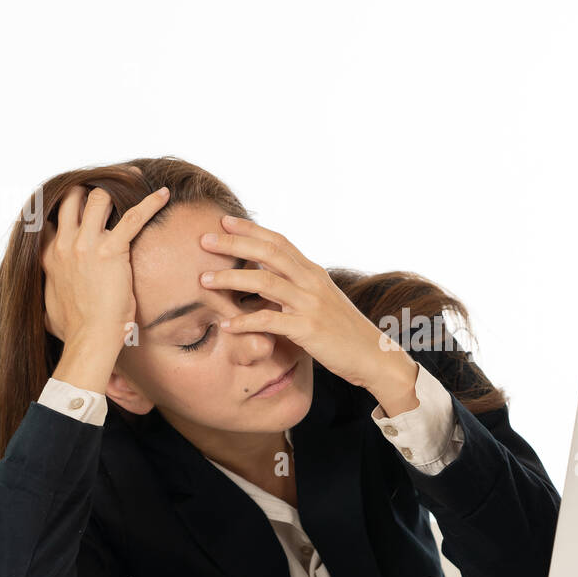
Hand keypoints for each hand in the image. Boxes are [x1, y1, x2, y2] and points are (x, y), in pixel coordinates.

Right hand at [42, 182, 169, 346]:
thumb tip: (51, 298)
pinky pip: (133, 216)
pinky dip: (150, 203)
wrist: (90, 340)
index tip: (83, 204)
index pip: (53, 217)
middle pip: (73, 198)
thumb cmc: (74, 331)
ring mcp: (85, 245)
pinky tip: (163, 194)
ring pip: (98, 198)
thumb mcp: (49, 306)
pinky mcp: (111, 250)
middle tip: (111, 185)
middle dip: (91, 189)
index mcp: (49, 255)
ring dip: (117, 191)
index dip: (69, 208)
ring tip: (134, 185)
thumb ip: (50, 290)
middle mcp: (64, 244)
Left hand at [199, 215, 419, 409]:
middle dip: (233, 243)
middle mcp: (312, 281)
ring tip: (204, 280)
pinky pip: (270, 321)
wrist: (375, 356)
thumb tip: (267, 280)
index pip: (279, 241)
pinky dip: (245, 322)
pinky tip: (226, 325)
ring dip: (231, 278)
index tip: (224, 220)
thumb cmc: (344, 332)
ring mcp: (311, 304)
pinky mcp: (309, 329)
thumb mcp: (321, 301)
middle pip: (268, 253)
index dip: (251, 229)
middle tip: (203, 239)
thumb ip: (297, 288)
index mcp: (314, 272)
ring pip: (264, 282)